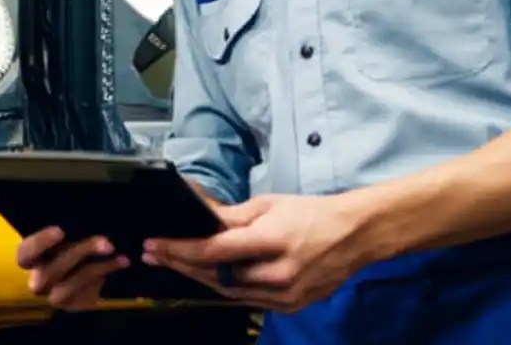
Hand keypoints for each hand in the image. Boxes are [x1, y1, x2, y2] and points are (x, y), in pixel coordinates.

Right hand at [15, 226, 130, 310]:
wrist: (83, 265)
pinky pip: (88, 293)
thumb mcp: (66, 230)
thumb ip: (69, 225)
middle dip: (79, 254)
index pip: (25, 254)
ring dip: (96, 268)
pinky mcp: (74, 303)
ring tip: (115, 252)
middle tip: (104, 242)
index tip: (60, 231)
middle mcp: (38, 279)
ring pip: (69, 286)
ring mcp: (55, 294)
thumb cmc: (69, 239)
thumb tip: (87, 211)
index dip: (40, 243)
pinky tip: (121, 261)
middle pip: (50, 271)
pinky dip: (106, 273)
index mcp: (30, 257)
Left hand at [141, 193, 377, 312]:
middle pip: (217, 276)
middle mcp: (278, 273)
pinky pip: (247, 300)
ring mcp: (285, 295)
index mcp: (273, 241)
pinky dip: (225, 288)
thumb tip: (200, 216)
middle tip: (156, 254)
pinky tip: (207, 277)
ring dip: (199, 278)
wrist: (354, 236)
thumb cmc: (312, 214)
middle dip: (182, 264)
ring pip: (229, 292)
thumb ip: (232, 216)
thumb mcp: (270, 204)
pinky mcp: (290, 306)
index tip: (157, 244)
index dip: (181, 249)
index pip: (215, 251)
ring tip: (175, 264)